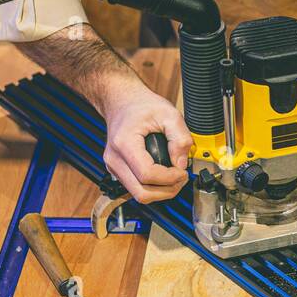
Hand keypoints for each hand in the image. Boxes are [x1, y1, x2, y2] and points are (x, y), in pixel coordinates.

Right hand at [99, 81, 191, 202]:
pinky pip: (136, 188)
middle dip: (167, 191)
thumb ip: (180, 137)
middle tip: (181, 179)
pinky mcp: (117, 170)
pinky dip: (152, 187)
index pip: (147, 175)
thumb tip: (181, 163)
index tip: (183, 172)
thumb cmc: (141, 105)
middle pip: (141, 193)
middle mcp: (114, 159)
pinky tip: (164, 175)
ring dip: (160, 192)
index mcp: (124, 143)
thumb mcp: (168, 113)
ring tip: (175, 178)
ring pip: (138, 194)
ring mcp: (113, 167)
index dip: (169, 178)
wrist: (121, 102)